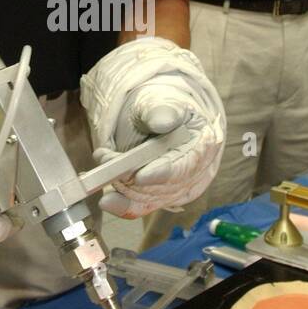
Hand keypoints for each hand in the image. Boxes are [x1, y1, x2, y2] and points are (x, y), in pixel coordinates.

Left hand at [80, 37, 224, 217]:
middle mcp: (196, 171)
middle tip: (107, 162)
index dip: (163, 172)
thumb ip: (163, 110)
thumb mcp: (163, 101)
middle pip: (165, 187)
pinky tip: (109, 200)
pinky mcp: (161, 197)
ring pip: (151, 200)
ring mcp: (178, 187)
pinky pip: (143, 207)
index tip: (139, 176)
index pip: (186, 164)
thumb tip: (162, 122)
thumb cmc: (163, 108)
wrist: (158, 118)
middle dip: (132, 179)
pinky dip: (123, 205)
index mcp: (204, 143)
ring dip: (123, 189)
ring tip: (103, 164)